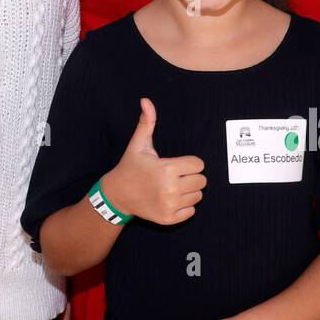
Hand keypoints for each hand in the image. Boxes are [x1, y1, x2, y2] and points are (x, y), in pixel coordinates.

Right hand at [101, 97, 205, 224]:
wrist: (117, 195)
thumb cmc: (131, 167)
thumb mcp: (138, 144)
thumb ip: (147, 122)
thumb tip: (146, 100)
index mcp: (167, 169)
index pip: (199, 164)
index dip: (189, 162)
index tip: (176, 164)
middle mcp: (170, 188)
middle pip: (201, 180)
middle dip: (190, 176)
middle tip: (175, 175)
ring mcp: (170, 205)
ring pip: (198, 196)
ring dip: (189, 191)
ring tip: (172, 187)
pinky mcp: (169, 219)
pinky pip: (191, 211)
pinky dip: (184, 206)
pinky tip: (170, 199)